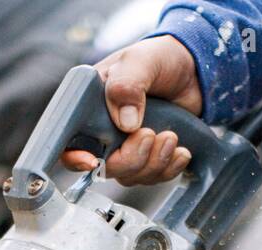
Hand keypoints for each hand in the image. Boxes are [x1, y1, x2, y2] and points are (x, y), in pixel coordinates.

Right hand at [62, 36, 201, 185]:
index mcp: (89, 107)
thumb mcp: (139, 61)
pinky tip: (181, 151)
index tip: (92, 161)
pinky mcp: (149, 157)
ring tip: (170, 136)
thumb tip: (125, 124)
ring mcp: (126, 148)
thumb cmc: (159, 58)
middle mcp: (104, 132)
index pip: (69, 142)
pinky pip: (154, 178)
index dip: (75, 158)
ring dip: (154, 162)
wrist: (192, 70)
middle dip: (131, 158)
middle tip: (149, 134)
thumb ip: (126, 85)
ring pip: (131, 176)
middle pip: (105, 168)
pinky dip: (169, 168)